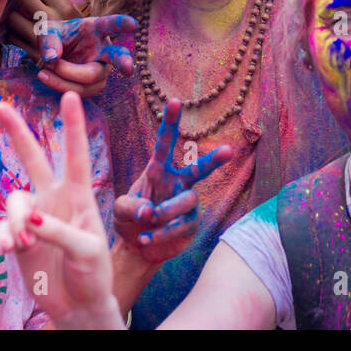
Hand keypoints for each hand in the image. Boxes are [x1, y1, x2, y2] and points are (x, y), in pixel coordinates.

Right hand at [0, 92, 122, 328]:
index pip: (75, 155)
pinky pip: (2, 229)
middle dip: (17, 133)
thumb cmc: (93, 274)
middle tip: (0, 107)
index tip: (70, 96)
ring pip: (15, 202)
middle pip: (33, 159)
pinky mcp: (17, 239)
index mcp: (80, 196)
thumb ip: (59, 231)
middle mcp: (55, 200)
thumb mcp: (87, 251)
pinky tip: (9, 250)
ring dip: (17, 221)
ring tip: (26, 244)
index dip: (72, 126)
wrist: (78, 307)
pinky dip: (3, 237)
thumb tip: (29, 221)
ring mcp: (34, 218)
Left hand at [6, 0, 81, 60]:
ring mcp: (41, 38)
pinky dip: (15, 36)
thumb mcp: (71, 14)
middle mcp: (51, 20)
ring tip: (21, 19)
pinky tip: (23, 37)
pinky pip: (12, 38)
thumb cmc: (77, 35)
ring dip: (14, 17)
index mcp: (64, 7)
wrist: (88, 66)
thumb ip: (52, 0)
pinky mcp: (32, 54)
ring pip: (12, 17)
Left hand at [36, 14, 136, 96]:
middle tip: (128, 70)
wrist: (50, 55)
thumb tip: (52, 58)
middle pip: (117, 56)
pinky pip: (82, 91)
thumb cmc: (54, 38)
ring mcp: (101, 69)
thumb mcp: (47, 32)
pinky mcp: (93, 85)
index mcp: (96, 30)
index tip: (134, 25)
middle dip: (124, 62)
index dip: (122, 24)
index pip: (111, 24)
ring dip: (67, 78)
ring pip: (93, 79)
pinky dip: (61, 86)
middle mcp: (104, 50)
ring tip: (44, 71)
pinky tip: (46, 77)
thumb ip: (49, 41)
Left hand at [114, 100, 232, 264]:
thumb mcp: (121, 210)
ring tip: (149, 220)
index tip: (175, 101)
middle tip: (229, 151)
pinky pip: (182, 226)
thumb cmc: (129, 220)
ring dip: (165, 212)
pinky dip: (161, 234)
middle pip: (198, 169)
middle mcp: (177, 183)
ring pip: (186, 201)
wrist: (136, 249)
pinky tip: (147, 239)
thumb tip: (150, 211)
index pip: (165, 143)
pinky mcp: (191, 224)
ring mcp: (187, 204)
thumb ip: (131, 206)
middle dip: (214, 159)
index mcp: (158, 171)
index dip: (170, 122)